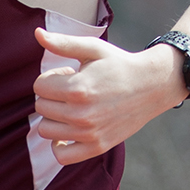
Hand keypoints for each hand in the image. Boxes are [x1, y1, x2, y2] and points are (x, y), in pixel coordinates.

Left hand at [32, 27, 185, 164]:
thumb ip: (62, 43)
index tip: (68, 74)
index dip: (51, 77)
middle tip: (74, 89)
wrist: (152, 86)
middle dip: (52, 95)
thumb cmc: (119, 64)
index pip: (39, 87)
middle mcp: (81, 114)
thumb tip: (37, 33)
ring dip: (54, 117)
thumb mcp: (92, 48)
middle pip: (41, 107)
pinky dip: (59, 146)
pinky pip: (62, 156)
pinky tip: (67, 132)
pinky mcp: (97, 147)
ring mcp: (89, 134)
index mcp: (77, 88)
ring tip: (74, 106)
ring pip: (46, 130)